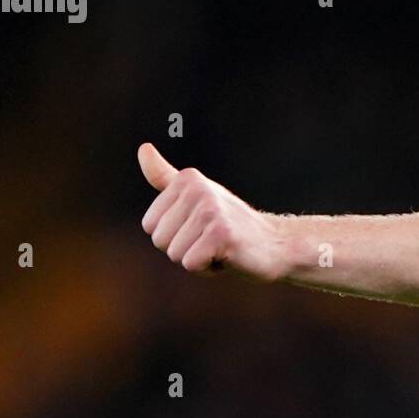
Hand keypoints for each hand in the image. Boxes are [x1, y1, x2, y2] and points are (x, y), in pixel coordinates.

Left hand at [138, 143, 289, 281]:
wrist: (275, 243)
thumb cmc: (230, 224)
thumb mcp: (196, 196)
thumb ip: (165, 176)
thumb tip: (143, 148)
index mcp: (188, 179)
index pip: (150, 225)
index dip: (174, 236)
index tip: (200, 228)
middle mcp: (198, 189)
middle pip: (159, 240)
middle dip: (183, 249)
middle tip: (211, 240)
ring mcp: (211, 210)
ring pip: (175, 254)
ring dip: (197, 260)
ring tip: (220, 248)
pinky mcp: (221, 233)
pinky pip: (191, 264)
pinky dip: (208, 269)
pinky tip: (227, 256)